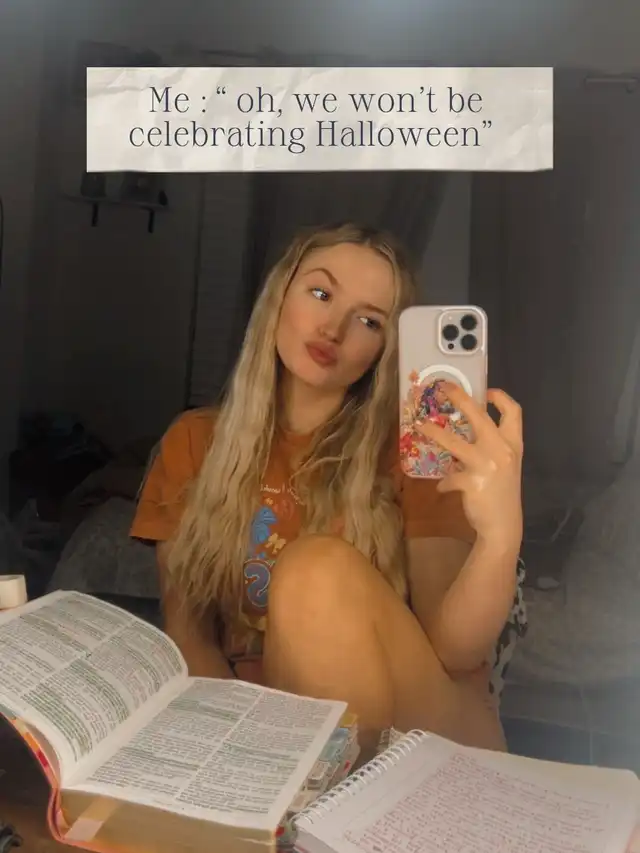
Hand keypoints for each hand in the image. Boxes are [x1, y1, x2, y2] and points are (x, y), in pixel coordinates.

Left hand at [417, 383, 522, 547]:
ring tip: (420, 426)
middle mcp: (502, 450)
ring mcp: (486, 465)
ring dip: (434, 433)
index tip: (486, 390)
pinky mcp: (471, 482)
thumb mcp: (506, 467)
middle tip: (443, 387)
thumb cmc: (503, 495)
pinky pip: (449, 477)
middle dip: (460, 397)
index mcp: (514, 445)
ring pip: (453, 442)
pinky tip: (443, 487)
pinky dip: (445, 482)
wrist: (504, 527)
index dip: (500, 397)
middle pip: (479, 415)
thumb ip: (493, 449)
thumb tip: (468, 435)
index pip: (514, 412)